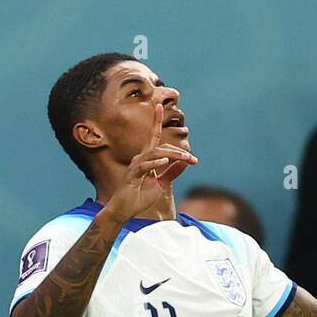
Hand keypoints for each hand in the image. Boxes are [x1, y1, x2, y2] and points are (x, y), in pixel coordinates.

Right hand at [103, 104, 197, 224]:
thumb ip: (171, 173)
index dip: (156, 121)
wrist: (124, 211)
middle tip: (193, 160)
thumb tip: (184, 163)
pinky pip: (145, 166)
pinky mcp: (132, 176)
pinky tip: (165, 161)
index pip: (153, 137)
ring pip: (154, 153)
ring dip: (172, 155)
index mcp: (146, 159)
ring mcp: (135, 166)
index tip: (159, 106)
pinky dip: (155, 162)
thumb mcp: (160, 184)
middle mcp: (139, 158)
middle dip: (178, 152)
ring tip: (186, 159)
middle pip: (160, 146)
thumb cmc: (139, 197)